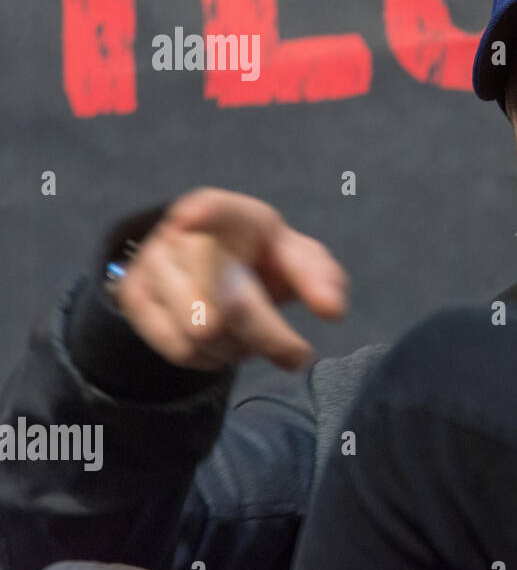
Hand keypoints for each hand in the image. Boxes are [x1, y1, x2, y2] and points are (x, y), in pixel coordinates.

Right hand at [113, 186, 348, 371]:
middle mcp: (180, 234)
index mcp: (227, 213)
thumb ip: (320, 278)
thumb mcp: (296, 258)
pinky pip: (179, 350)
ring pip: (201, 333)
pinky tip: (225, 346)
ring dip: (240, 350)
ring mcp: (151, 265)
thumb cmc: (262, 257)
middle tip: (297, 356)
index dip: (203, 214)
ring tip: (254, 338)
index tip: (191, 217)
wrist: (208, 264)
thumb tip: (332, 310)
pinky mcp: (133, 298)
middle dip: (267, 335)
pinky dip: (211, 360)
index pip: (212, 209)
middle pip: (224, 301)